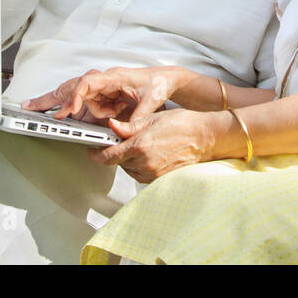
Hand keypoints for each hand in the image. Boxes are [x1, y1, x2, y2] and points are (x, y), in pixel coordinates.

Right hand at [22, 66, 179, 124]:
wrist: (167, 80)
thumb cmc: (158, 84)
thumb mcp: (151, 102)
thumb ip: (136, 117)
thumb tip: (121, 130)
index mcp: (114, 77)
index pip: (88, 83)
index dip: (75, 96)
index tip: (68, 110)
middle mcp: (104, 81)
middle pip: (72, 86)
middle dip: (51, 97)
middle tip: (30, 106)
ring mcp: (102, 89)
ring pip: (74, 95)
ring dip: (57, 103)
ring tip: (40, 109)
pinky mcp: (102, 98)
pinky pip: (82, 104)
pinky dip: (70, 109)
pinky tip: (64, 114)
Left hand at [89, 108, 221, 182]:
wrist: (205, 137)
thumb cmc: (183, 124)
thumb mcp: (153, 119)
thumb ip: (129, 126)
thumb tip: (112, 127)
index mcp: (140, 145)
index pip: (109, 156)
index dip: (96, 154)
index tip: (91, 150)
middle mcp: (145, 162)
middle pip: (117, 162)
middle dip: (114, 152)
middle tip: (118, 141)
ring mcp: (153, 173)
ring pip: (128, 169)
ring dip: (126, 159)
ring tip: (136, 145)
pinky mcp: (160, 178)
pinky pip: (140, 174)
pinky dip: (137, 166)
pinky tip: (145, 154)